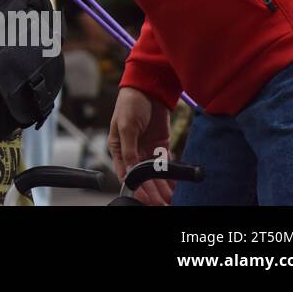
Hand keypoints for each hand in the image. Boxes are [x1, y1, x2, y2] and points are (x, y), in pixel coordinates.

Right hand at [108, 87, 174, 204]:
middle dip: (151, 191)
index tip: (144, 198)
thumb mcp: (127, 125)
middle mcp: (132, 151)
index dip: (135, 187)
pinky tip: (174, 186)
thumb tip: (129, 170)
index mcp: (118, 147)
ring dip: (161, 187)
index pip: (125, 172)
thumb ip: (129, 149)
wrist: (149, 87)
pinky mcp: (160, 145)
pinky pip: (165, 164)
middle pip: (141, 176)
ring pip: (154, 173)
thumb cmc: (130, 103)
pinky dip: (169, 175)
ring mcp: (146, 149)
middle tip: (160, 204)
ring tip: (168, 200)